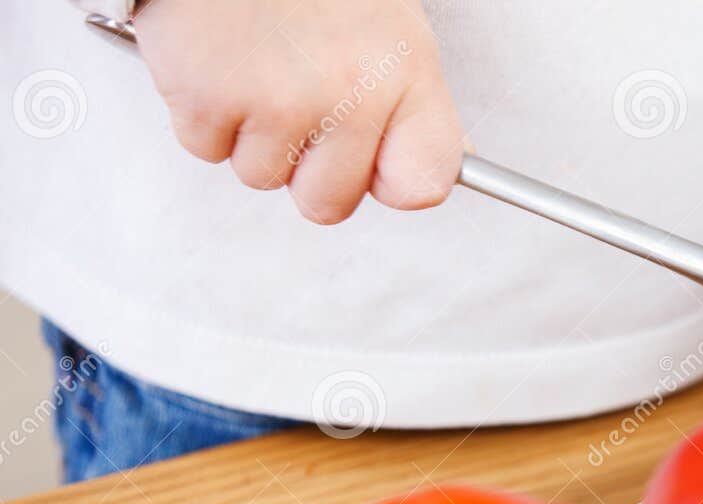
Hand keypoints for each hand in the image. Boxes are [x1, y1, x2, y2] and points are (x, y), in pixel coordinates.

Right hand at [136, 0, 463, 224]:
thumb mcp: (388, 30)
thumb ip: (413, 108)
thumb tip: (431, 179)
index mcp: (404, 74)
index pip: (423, 183)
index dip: (388, 180)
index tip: (373, 162)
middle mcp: (349, 93)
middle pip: (328, 205)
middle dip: (304, 166)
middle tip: (292, 97)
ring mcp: (277, 101)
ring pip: (261, 177)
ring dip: (250, 133)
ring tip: (253, 63)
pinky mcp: (207, 99)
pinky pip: (204, 150)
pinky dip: (202, 112)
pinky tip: (218, 58)